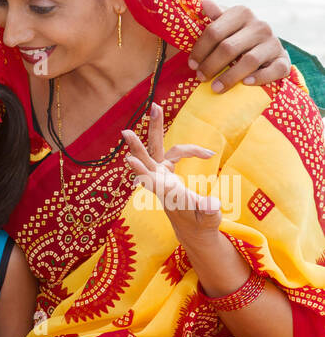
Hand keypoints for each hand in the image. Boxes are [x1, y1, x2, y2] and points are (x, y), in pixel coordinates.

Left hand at [123, 103, 220, 242]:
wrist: (193, 229)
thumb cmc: (201, 224)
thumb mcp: (209, 220)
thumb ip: (210, 211)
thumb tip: (212, 204)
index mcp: (168, 195)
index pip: (152, 182)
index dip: (140, 171)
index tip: (128, 159)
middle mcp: (161, 182)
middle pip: (147, 159)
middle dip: (137, 146)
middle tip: (125, 131)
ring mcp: (162, 174)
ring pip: (156, 149)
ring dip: (155, 129)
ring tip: (154, 107)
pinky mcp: (167, 170)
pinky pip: (176, 153)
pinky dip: (191, 150)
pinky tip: (208, 153)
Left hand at [189, 0, 289, 91]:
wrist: (266, 47)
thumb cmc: (237, 36)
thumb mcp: (224, 24)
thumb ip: (214, 16)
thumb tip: (204, 2)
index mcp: (241, 13)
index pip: (214, 31)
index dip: (200, 50)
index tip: (192, 65)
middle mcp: (260, 26)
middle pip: (229, 47)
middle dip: (211, 65)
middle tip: (200, 78)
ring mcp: (273, 43)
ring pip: (250, 60)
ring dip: (230, 77)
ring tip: (215, 88)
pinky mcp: (283, 59)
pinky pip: (274, 70)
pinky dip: (260, 78)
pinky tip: (245, 84)